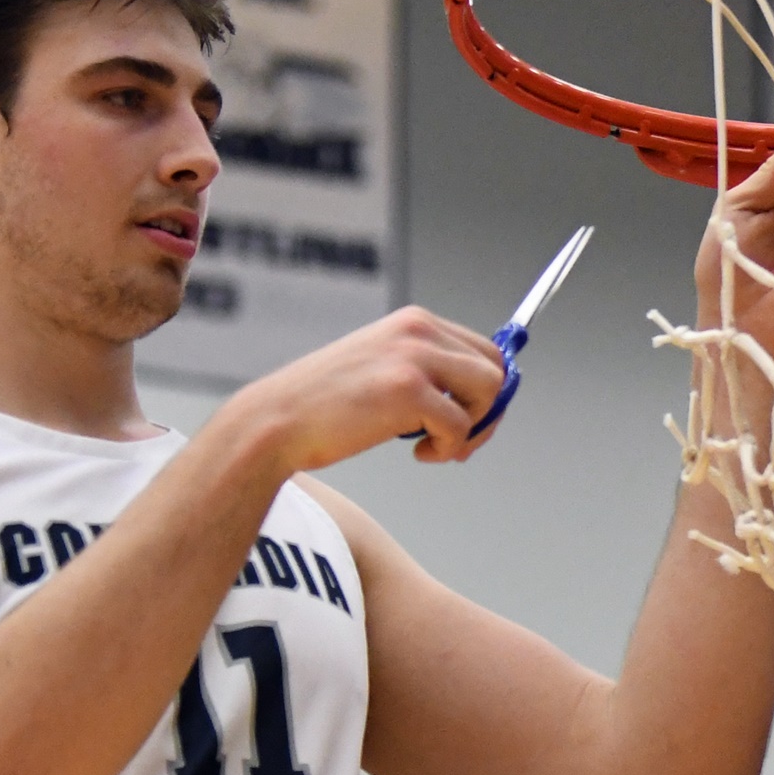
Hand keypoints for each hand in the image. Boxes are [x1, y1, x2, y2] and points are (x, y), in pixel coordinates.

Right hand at [220, 306, 507, 470]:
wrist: (277, 421)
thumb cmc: (325, 405)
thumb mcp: (381, 368)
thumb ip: (426, 371)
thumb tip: (486, 397)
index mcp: (414, 321)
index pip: (484, 349)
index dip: (486, 391)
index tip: (468, 420)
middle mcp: (418, 330)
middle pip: (495, 369)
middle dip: (486, 412)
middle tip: (458, 441)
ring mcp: (414, 358)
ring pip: (489, 393)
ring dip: (472, 430)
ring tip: (436, 445)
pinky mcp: (408, 391)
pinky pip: (460, 426)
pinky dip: (447, 449)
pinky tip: (419, 453)